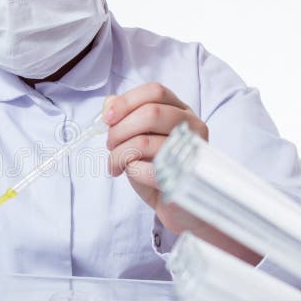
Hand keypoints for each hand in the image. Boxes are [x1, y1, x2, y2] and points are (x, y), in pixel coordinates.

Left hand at [103, 82, 209, 234]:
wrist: (180, 208)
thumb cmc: (159, 170)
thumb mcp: (139, 140)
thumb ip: (126, 119)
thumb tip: (108, 103)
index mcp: (182, 112)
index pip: (155, 92)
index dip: (126, 102)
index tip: (107, 118)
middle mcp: (193, 127)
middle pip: (150, 113)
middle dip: (119, 130)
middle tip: (110, 145)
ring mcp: (193, 152)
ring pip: (144, 142)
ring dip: (118, 154)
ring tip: (115, 164)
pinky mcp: (185, 178)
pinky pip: (146, 169)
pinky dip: (130, 171)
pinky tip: (128, 174)